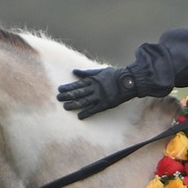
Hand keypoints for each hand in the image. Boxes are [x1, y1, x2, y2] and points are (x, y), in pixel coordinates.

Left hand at [56, 66, 170, 118]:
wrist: (129, 81)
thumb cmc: (115, 75)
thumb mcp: (101, 71)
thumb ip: (87, 73)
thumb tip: (74, 71)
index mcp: (94, 79)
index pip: (78, 84)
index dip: (69, 87)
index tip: (60, 89)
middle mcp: (95, 88)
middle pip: (79, 92)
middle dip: (68, 95)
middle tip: (58, 98)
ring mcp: (100, 96)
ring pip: (84, 101)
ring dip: (74, 104)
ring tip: (65, 107)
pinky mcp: (106, 104)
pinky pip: (95, 109)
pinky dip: (87, 113)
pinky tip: (79, 116)